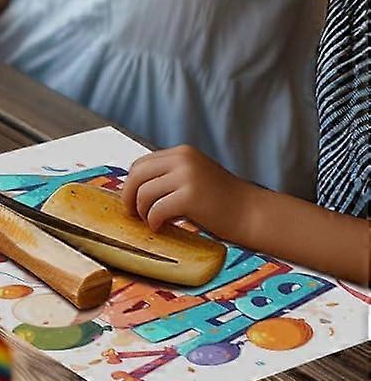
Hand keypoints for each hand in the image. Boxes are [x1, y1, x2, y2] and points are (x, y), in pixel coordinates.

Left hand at [121, 145, 256, 240]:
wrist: (252, 213)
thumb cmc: (221, 201)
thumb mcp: (193, 177)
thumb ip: (169, 177)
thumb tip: (133, 190)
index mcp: (182, 153)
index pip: (141, 164)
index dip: (130, 184)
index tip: (130, 201)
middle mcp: (183, 159)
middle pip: (137, 175)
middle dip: (128, 196)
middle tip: (132, 214)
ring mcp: (187, 176)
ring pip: (144, 193)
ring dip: (142, 211)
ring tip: (151, 222)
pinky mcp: (190, 197)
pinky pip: (156, 209)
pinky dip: (153, 221)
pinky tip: (160, 227)